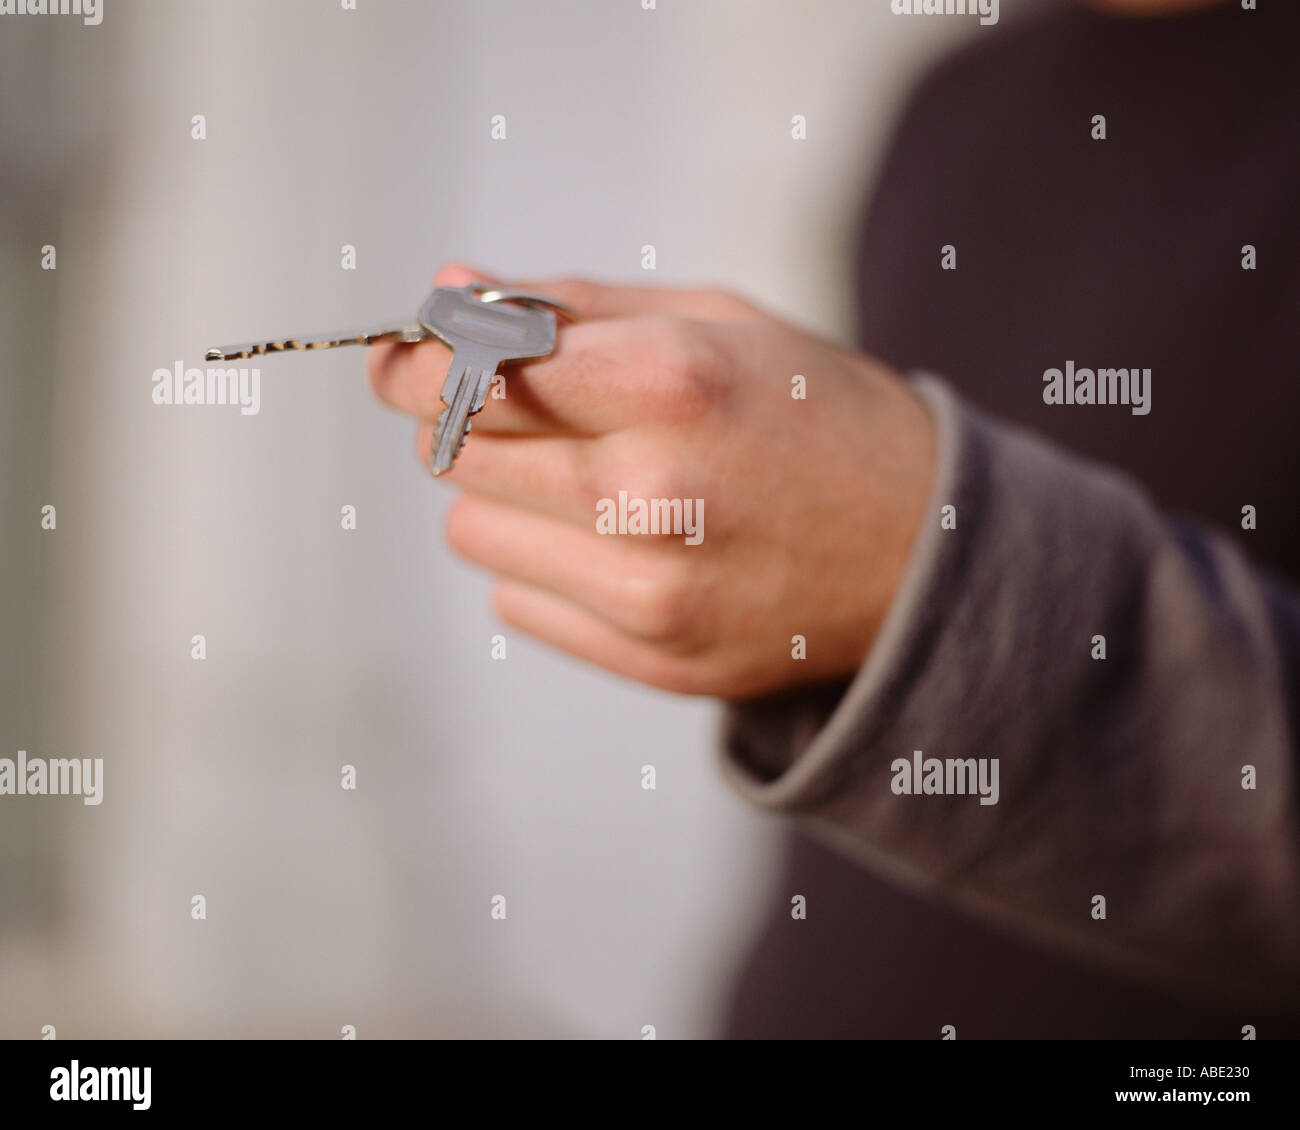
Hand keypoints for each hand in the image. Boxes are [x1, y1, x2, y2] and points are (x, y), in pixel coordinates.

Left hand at [367, 264, 935, 699]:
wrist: (924, 552)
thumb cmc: (818, 418)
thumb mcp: (719, 321)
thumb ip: (573, 304)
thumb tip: (448, 285)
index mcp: (672, 386)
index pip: (471, 371)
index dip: (419, 358)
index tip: (406, 356)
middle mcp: (652, 496)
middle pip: (455, 452)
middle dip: (465, 420)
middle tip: (526, 410)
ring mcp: (651, 593)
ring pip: (470, 531)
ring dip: (504, 497)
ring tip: (590, 483)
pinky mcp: (651, 658)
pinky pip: (516, 598)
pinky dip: (542, 562)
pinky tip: (617, 545)